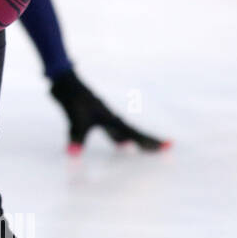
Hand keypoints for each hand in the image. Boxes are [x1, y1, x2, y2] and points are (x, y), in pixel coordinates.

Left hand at [49, 69, 170, 153]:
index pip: (136, 134)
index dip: (151, 142)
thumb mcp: (75, 120)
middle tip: (166, 149)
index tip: (170, 146)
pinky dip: (119, 139)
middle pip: (135, 133)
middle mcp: (112, 118)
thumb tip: (73, 155)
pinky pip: (113, 131)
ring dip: (134, 141)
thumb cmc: (73, 99)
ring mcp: (104, 117)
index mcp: (113, 119)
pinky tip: (120, 143)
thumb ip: (77, 138)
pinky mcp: (95, 116)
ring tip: (144, 150)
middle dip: (149, 142)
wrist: (65, 82)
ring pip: (124, 132)